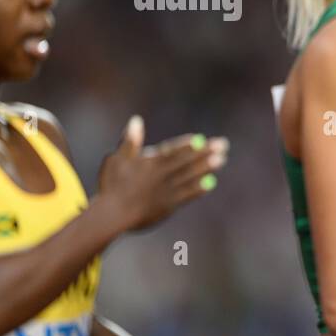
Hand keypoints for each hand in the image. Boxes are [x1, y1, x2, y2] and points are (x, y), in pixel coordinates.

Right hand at [97, 116, 228, 230]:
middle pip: (186, 161)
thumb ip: (129, 141)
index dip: (187, 145)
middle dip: (205, 152)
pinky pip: (187, 195)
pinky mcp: (169, 205)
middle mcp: (162, 175)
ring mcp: (167, 190)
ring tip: (222, 159)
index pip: (172, 150)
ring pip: (190, 176)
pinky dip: (199, 188)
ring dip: (206, 168)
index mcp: (150, 162)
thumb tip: (136, 120)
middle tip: (223, 144)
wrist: (112, 215)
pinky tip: (211, 183)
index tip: (200, 139)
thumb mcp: (116, 159)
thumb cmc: (111, 185)